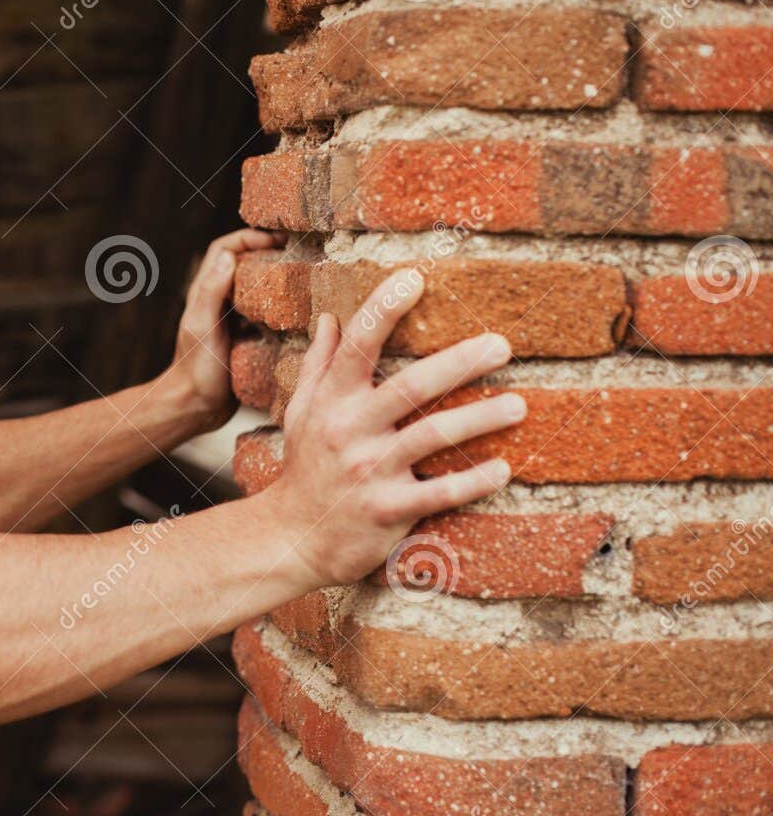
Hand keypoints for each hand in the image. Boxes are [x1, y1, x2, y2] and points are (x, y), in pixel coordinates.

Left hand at [159, 228, 287, 432]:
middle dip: (266, 253)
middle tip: (296, 253)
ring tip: (301, 278)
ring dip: (274, 280)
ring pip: (254, 290)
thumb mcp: (203, 327)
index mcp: (204, 294)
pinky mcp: (242, 340)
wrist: (195, 408)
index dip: (248, 238)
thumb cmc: (196, 370)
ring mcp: (230, 322)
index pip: (224, 249)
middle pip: (242, 264)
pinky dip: (277, 310)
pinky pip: (262, 317)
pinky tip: (297, 315)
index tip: (276, 240)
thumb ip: (212, 291)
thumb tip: (229, 256)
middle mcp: (217, 303)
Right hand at [264, 269, 524, 587]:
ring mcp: (370, 471)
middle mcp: (350, 430)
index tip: (415, 278)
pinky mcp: (388, 509)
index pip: (357, 345)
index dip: (384, 309)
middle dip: (459, 362)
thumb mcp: (300, 412)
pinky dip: (473, 481)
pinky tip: (503, 469)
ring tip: (519, 405)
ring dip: (480, 418)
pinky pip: (439, 492)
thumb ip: (318, 364)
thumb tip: (329, 316)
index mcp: (332, 400)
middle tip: (502, 344)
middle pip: (411, 386)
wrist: (295, 537)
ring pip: (432, 435)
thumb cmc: (305, 468)